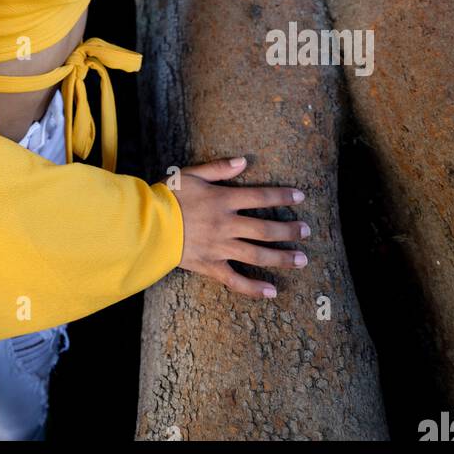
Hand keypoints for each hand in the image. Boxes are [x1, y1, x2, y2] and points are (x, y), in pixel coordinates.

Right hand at [159, 156, 310, 299]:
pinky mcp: (210, 266)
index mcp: (223, 200)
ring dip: (281, 257)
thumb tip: (243, 161)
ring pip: (257, 254)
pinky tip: (272, 292)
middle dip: (289, 230)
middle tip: (307, 231)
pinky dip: (254, 287)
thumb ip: (219, 168)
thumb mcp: (191, 174)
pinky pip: (236, 280)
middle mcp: (226, 225)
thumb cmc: (167, 196)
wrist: (146, 224)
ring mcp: (220, 247)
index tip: (301, 196)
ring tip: (301, 260)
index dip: (282, 196)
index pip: (260, 197)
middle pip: (265, 228)